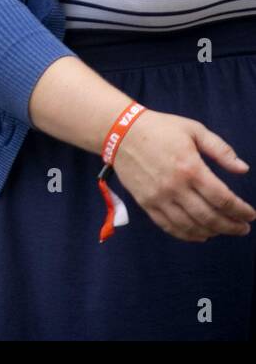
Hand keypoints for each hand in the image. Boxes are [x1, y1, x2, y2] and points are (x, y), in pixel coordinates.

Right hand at [111, 111, 254, 241]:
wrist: (120, 132)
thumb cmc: (159, 128)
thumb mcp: (194, 130)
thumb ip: (220, 149)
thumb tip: (243, 169)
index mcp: (190, 168)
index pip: (222, 199)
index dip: (241, 211)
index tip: (250, 215)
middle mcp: (175, 187)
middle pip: (210, 217)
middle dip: (231, 226)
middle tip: (243, 228)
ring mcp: (159, 197)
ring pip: (191, 226)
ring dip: (212, 232)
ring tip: (223, 230)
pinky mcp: (146, 203)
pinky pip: (169, 226)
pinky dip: (188, 235)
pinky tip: (200, 235)